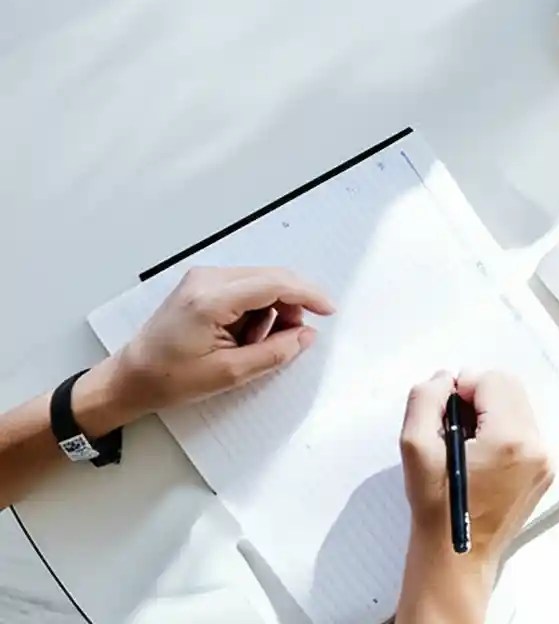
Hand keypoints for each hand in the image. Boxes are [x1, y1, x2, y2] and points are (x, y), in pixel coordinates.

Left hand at [105, 266, 334, 419]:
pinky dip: (255, 310)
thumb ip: (275, 352)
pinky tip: (243, 335)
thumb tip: (306, 335)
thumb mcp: (229, 373)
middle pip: (270, 278)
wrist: (130, 378)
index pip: (274, 283)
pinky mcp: (202, 285)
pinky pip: (245, 288)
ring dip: (271, 310)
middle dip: (291, 306)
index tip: (328, 310)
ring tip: (255, 343)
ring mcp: (203, 279)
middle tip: (294, 338)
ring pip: (261, 283)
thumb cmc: (169, 379)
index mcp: (211, 299)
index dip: (308, 295)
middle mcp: (207, 280)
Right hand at [399, 370, 553, 564]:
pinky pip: (524, 431)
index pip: (492, 381)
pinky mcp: (544, 471)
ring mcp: (545, 461)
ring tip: (464, 445)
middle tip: (453, 427)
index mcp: (510, 440)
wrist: (458, 559)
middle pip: (510, 390)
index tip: (446, 414)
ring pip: (518, 408)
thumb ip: (426, 400)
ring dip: (490, 414)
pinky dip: (502, 432)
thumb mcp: (415, 447)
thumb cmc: (436, 508)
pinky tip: (479, 458)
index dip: (463, 388)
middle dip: (478, 398)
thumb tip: (447, 379)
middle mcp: (536, 447)